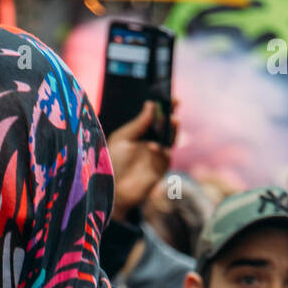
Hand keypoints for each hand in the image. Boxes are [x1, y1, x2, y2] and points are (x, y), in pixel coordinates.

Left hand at [107, 101, 172, 222]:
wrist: (112, 190)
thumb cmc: (112, 163)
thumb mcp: (122, 138)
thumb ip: (138, 123)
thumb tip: (151, 105)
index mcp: (140, 132)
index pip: (154, 116)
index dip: (163, 106)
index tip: (169, 96)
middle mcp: (150, 141)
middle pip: (165, 124)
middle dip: (171, 113)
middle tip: (175, 103)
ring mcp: (157, 155)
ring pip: (170, 138)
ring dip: (173, 129)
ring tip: (173, 120)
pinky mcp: (160, 168)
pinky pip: (166, 155)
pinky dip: (163, 149)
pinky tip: (154, 146)